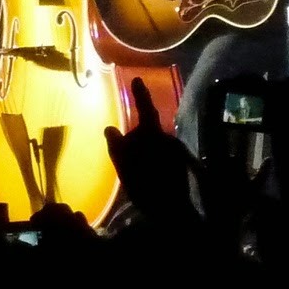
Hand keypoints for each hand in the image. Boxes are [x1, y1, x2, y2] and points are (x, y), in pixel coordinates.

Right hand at [103, 77, 198, 224]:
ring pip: (152, 145)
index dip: (140, 94)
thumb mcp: (124, 167)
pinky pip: (159, 157)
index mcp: (154, 135)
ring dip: (142, 153)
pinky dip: (150, 162)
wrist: (172, 210)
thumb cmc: (146, 187)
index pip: (146, 108)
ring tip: (134, 173)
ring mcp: (174, 152)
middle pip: (146, 131)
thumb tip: (109, 128)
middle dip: (135, 140)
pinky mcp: (178, 165)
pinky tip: (145, 177)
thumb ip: (117, 145)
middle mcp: (167, 139)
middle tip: (126, 160)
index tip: (137, 78)